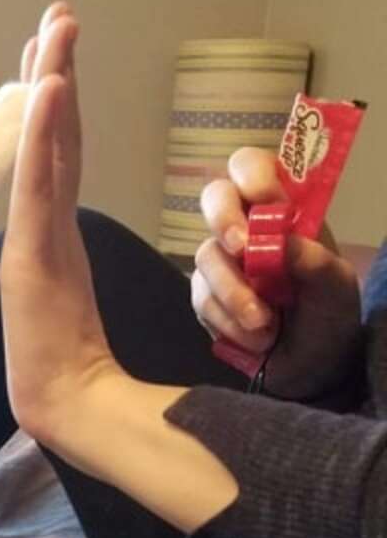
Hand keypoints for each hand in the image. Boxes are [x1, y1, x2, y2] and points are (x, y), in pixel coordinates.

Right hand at [1, 5, 238, 530]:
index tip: (55, 47)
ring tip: (51, 31)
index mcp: (49, 230)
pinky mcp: (30, 254)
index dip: (54, 99)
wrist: (60, 403)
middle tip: (56, 16)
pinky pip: (38, 183)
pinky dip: (40, 134)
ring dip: (47, 83)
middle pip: (45, 136)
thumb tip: (61, 225)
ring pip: (41, 146)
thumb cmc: (66, 363)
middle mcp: (36, 222)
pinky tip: (46, 91)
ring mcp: (30, 235)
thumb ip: (65, 254)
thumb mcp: (71, 291)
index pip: (55, 152)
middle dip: (49, 71)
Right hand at [195, 149, 361, 397]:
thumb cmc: (329, 318)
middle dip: (225, 220)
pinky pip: (201, 299)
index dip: (253, 176)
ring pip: (205, 256)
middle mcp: (246, 228)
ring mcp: (221, 262)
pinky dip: (227, 321)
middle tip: (242, 249)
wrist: (311, 370)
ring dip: (234, 292)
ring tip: (266, 325)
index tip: (268, 203)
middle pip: (213, 197)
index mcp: (282, 212)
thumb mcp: (337, 290)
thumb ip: (319, 264)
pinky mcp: (205, 297)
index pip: (253, 167)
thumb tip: (284, 243)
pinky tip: (256, 339)